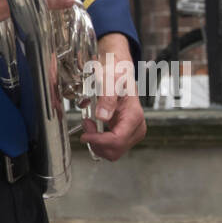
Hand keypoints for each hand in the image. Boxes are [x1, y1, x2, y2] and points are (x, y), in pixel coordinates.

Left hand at [80, 33, 146, 160]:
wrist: (119, 70)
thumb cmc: (116, 72)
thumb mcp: (109, 80)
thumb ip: (107, 98)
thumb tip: (102, 116)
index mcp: (134, 116)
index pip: (117, 140)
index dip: (98, 141)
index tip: (84, 135)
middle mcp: (136, 127)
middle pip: (115, 151)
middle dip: (97, 142)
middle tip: (87, 124)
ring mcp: (132, 132)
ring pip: (113, 152)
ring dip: (97, 143)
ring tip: (89, 124)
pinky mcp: (125, 133)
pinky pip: (111, 147)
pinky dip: (99, 141)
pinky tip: (94, 127)